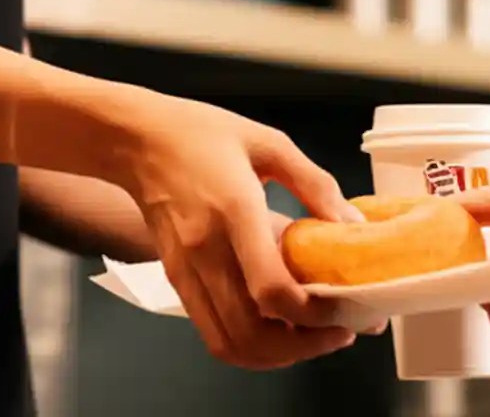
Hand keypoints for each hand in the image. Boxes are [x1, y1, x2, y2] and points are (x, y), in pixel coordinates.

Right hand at [118, 91, 365, 368]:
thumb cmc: (202, 134)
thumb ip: (315, 184)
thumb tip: (352, 223)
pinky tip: (277, 327)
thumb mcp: (270, 144)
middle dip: (304, 346)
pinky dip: (249, 346)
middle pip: (253, 334)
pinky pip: (212, 333)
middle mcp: (206, 252)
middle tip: (338, 331)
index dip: (312, 315)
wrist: (136, 140)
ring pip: (230, 345)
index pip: (271, 290)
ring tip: (311, 336)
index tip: (345, 312)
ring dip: (276, 355)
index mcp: (235, 213)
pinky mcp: (176, 281)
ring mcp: (187, 272)